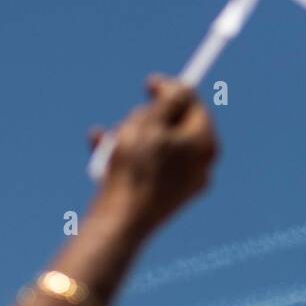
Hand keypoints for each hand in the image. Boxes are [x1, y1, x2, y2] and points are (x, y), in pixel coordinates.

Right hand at [89, 75, 218, 230]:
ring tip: (111, 139)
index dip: (171, 90)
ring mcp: (184, 183)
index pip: (194, 106)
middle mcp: (201, 164)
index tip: (149, 83)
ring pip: (155, 145)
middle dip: (146, 118)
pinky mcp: (165, 196)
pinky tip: (100, 146)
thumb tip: (185, 88)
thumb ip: (171, 101)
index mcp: (205, 145)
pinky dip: (124, 155)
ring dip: (129, 135)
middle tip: (129, 119)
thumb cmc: (136, 170)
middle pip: (174, 126)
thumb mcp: (152, 123)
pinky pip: (146, 166)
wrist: (121, 222)